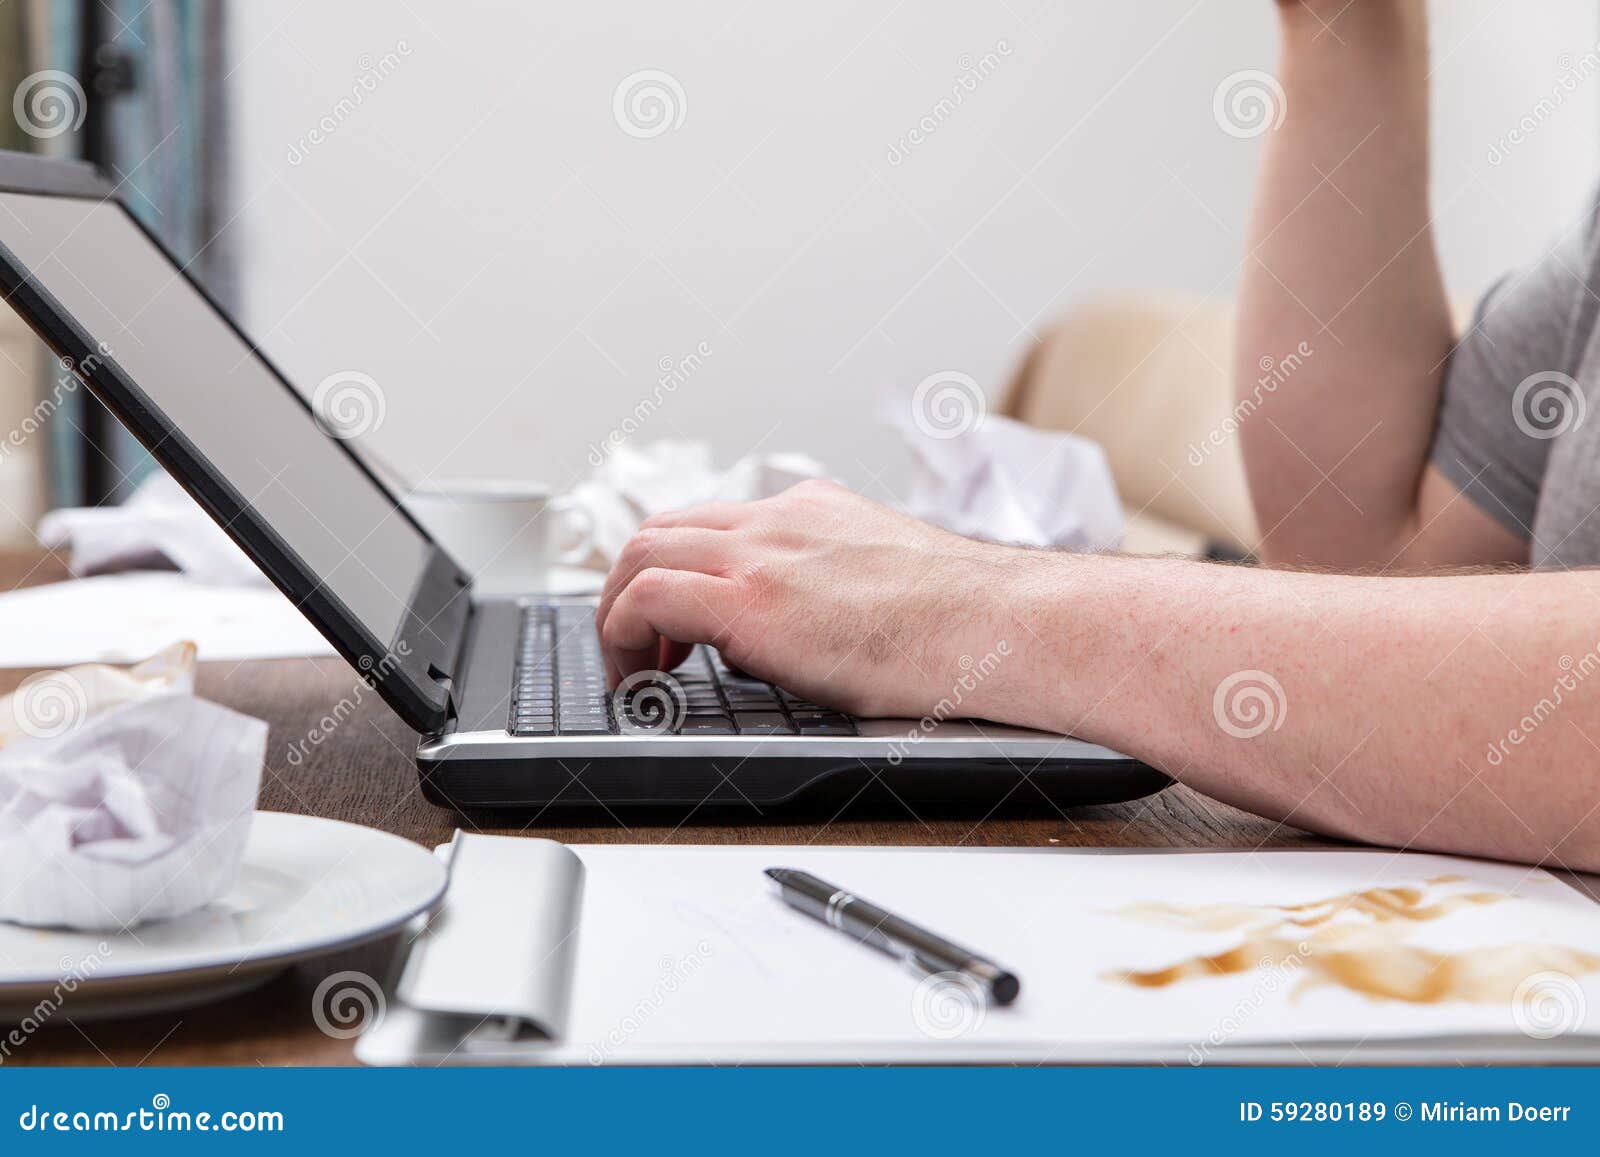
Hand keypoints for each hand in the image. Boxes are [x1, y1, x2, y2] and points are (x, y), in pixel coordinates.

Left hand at [595, 480, 1037, 719]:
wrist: (1003, 625)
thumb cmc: (969, 624)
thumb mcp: (883, 585)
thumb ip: (827, 593)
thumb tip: (796, 639)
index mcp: (813, 515)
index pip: (715, 524)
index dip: (678, 569)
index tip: (675, 623)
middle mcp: (781, 521)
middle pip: (663, 529)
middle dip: (631, 584)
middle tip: (639, 646)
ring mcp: (764, 554)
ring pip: (642, 552)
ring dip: (618, 611)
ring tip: (630, 667)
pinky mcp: (754, 600)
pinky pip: (649, 598)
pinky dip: (623, 633)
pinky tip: (639, 677)